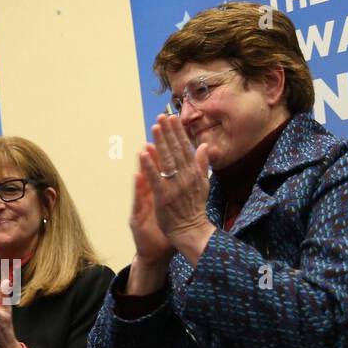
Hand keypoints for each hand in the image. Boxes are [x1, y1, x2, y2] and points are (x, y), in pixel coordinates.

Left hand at [142, 114, 215, 263]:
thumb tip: (204, 146)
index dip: (178, 132)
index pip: (185, 148)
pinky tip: (143, 153)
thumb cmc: (195, 208)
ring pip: (167, 160)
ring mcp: (174, 185)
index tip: (172, 118)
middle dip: (168, 132)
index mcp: (194, 172)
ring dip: (160, 143)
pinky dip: (149, 165)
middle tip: (160, 117)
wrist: (191, 230)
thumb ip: (203, 164)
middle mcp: (185, 176)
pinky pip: (156, 178)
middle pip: (176, 150)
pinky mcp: (164, 196)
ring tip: (153, 128)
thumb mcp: (203, 184)